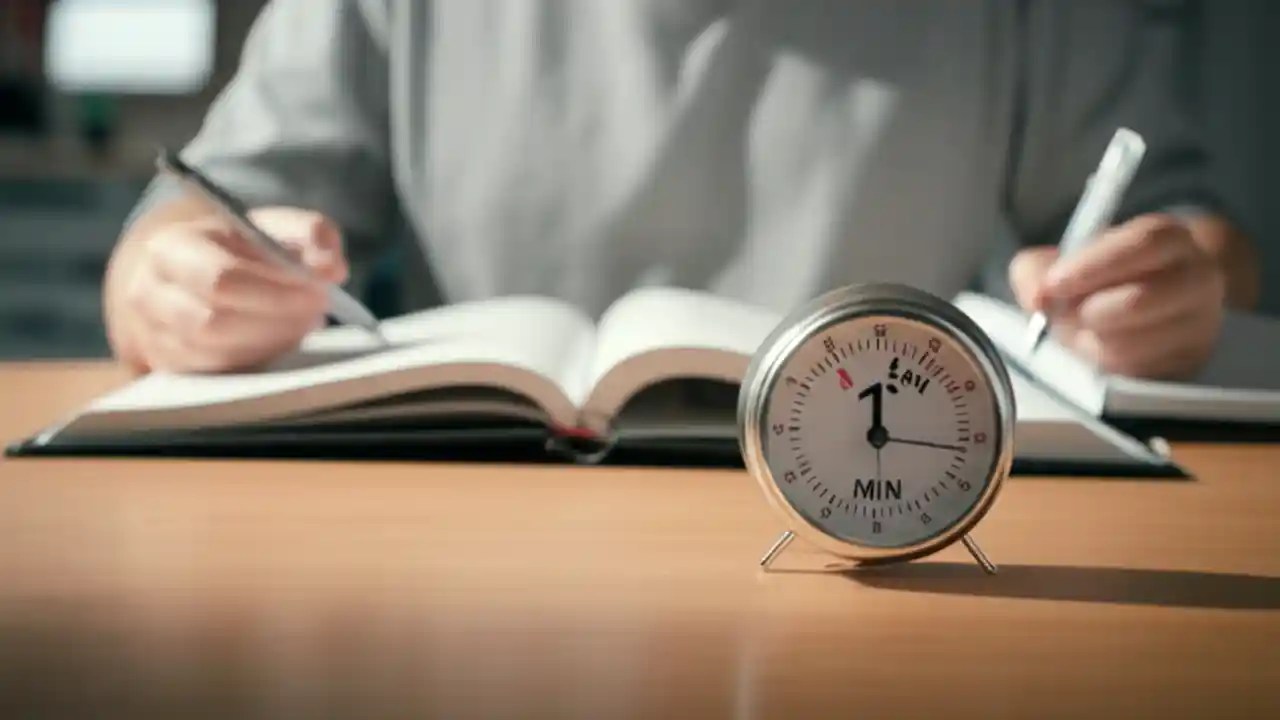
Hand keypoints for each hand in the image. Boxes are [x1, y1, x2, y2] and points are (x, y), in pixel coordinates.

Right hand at [116, 207, 348, 372]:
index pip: (220, 279)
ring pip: (217, 354)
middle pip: (214, 323)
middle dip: (276, 321)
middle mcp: (150, 292)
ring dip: (271, 343)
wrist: (199, 271)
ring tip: (303, 324)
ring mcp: (155, 334)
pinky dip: (258, 360)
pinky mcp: (169, 366)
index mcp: (172, 248)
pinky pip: (218, 374)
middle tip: (316, 312)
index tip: (318, 292)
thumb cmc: (244, 249)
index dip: (275, 292)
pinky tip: (282, 341)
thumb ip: (313, 236)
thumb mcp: (280, 227)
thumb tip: (331, 269)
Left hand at [1010, 214, 1224, 378]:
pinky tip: (1102, 352)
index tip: (1055, 284)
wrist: (1139, 313)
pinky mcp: (1190, 364)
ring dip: (1095, 343)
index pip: (1143, 244)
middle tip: (1067, 316)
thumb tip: (1037, 299)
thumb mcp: (1063, 263)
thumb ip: (1037, 270)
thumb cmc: (1099, 281)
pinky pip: (1139, 373)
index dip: (1095, 265)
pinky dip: (1108, 366)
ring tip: (1086, 333)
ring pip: (1136, 343)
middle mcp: (1197, 278)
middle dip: (1090, 311)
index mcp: (1169, 240)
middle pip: (1140, 299)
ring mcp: (1200, 324)